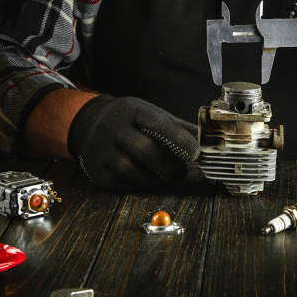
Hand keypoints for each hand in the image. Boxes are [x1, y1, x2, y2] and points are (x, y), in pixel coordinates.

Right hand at [67, 95, 198, 190]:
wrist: (87, 121)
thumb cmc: (129, 119)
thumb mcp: (150, 114)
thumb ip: (178, 128)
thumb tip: (209, 141)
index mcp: (133, 111)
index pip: (158, 124)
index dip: (179, 139)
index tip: (197, 153)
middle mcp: (115, 129)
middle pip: (145, 151)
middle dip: (169, 166)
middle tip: (181, 173)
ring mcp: (102, 150)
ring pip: (133, 171)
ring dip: (154, 178)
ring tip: (162, 174)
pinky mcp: (96, 170)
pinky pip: (122, 184)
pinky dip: (138, 184)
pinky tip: (144, 176)